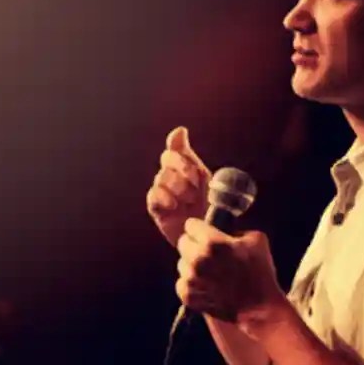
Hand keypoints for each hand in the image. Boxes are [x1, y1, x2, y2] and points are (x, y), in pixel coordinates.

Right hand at [147, 126, 210, 247]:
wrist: (209, 235)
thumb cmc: (210, 206)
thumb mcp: (210, 179)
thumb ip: (191, 157)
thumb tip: (179, 129)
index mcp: (186, 167)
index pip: (175, 148)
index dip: (178, 146)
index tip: (185, 142)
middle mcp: (172, 176)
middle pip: (168, 159)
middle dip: (183, 168)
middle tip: (196, 184)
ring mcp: (163, 192)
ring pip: (162, 177)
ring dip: (178, 187)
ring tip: (190, 201)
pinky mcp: (157, 208)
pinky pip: (153, 196)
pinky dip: (163, 198)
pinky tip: (174, 205)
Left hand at [175, 218, 290, 325]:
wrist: (259, 308)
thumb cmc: (260, 272)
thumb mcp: (256, 240)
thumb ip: (236, 229)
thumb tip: (223, 231)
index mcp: (212, 243)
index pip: (190, 225)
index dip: (200, 229)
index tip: (206, 234)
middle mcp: (196, 259)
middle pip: (182, 242)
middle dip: (194, 245)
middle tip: (209, 254)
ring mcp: (190, 279)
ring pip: (181, 263)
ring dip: (192, 265)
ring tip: (210, 272)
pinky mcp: (187, 296)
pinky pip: (181, 282)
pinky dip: (191, 283)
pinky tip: (207, 286)